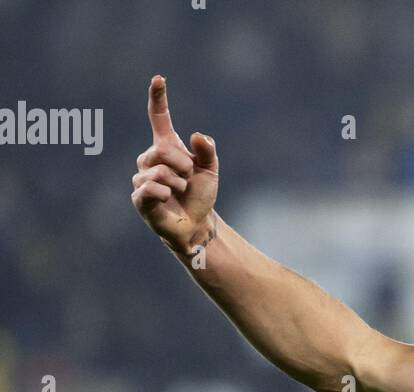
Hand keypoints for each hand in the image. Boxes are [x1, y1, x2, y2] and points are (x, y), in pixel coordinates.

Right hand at [131, 75, 217, 252]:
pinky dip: (165, 193)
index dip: (158, 99)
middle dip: (182, 166)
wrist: (197, 225)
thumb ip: (207, 151)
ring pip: (159, 171)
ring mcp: (142, 178)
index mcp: (166, 148)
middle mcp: (149, 159)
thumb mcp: (210, 172)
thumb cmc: (199, 197)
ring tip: (180, 194)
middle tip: (188, 181)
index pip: (158, 118)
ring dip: (177, 184)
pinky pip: (151, 188)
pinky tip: (168, 200)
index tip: (159, 79)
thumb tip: (197, 135)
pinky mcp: (139, 198)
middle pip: (162, 150)